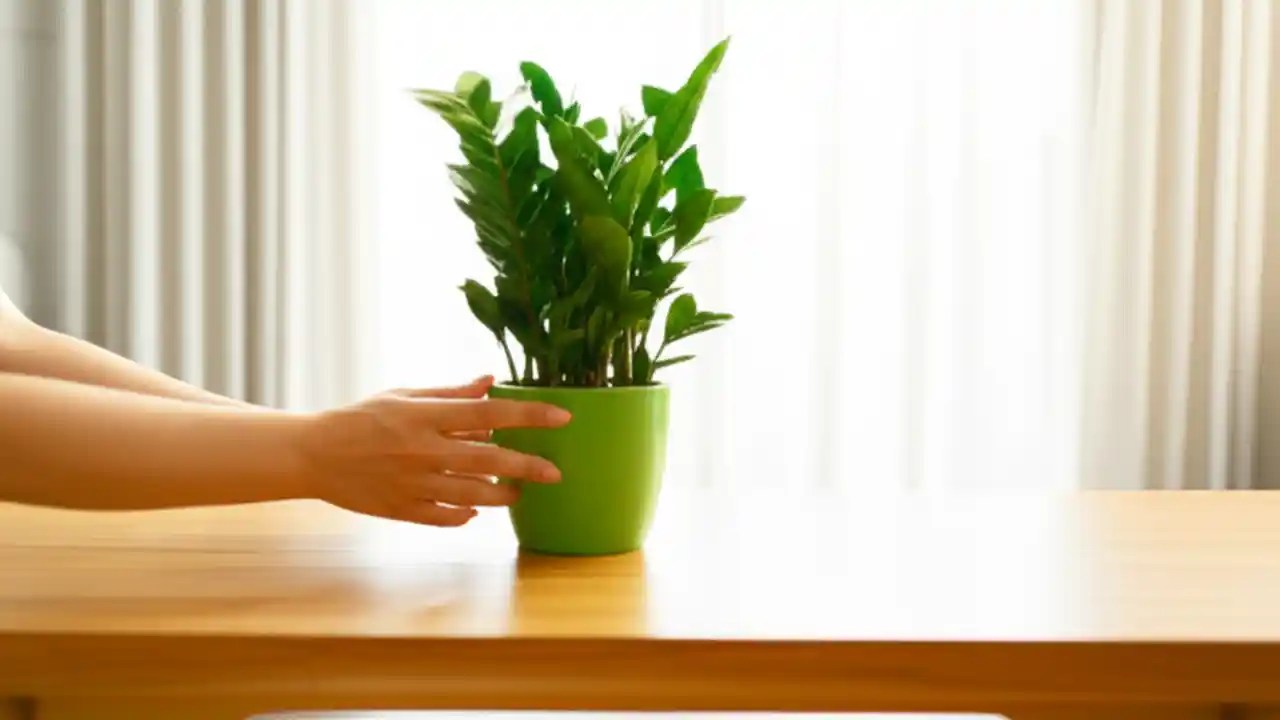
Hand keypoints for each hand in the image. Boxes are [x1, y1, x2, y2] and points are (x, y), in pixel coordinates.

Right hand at [300, 376, 568, 525]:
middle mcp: (423, 450)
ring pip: (473, 494)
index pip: (489, 414)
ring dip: (502, 495)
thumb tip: (491, 382)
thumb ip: (451, 393)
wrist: (314, 455)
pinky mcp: (402, 510)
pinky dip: (467, 513)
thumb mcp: (405, 396)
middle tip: (555, 472)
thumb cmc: (363, 418)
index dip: (529, 415)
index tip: (563, 417)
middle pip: (489, 460)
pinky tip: (476, 507)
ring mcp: (413, 483)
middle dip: (528, 466)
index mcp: (425, 416)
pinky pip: (447, 516)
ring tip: (517, 491)